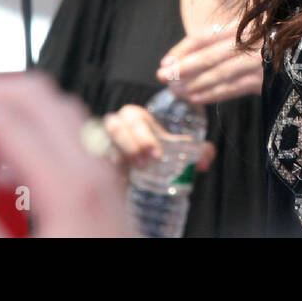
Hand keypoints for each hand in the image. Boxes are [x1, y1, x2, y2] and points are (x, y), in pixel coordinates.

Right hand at [0, 72, 133, 237]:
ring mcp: (105, 174)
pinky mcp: (106, 186)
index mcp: (70, 188)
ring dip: (8, 104)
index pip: (7, 119)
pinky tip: (9, 164)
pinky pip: (70, 132)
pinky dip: (32, 126)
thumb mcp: (14, 270)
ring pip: (57, 106)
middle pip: (36, 93)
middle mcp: (94, 170)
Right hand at [102, 105, 216, 171]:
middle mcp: (117, 128)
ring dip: (117, 158)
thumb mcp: (177, 147)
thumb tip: (205, 161)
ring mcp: (105, 145)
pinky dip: (106, 172)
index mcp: (135, 118)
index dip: (142, 134)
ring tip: (132, 174)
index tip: (157, 154)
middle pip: (114, 128)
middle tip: (145, 164)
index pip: (132, 117)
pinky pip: (96, 163)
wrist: (139, 162)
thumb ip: (198, 151)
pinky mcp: (99, 161)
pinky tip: (120, 183)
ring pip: (103, 145)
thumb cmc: (157, 147)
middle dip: (130, 145)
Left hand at [156, 27, 262, 103]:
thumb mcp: (249, 24)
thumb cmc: (271, 36)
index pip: (203, 38)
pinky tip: (196, 98)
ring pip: (218, 75)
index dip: (181, 50)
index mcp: (241, 25)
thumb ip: (222, 33)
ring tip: (176, 91)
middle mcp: (249, 42)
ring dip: (194, 85)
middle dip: (182, 69)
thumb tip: (185, 53)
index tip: (165, 62)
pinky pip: (233, 89)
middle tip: (163, 78)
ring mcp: (258, 62)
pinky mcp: (265, 81)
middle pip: (208, 57)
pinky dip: (212, 94)